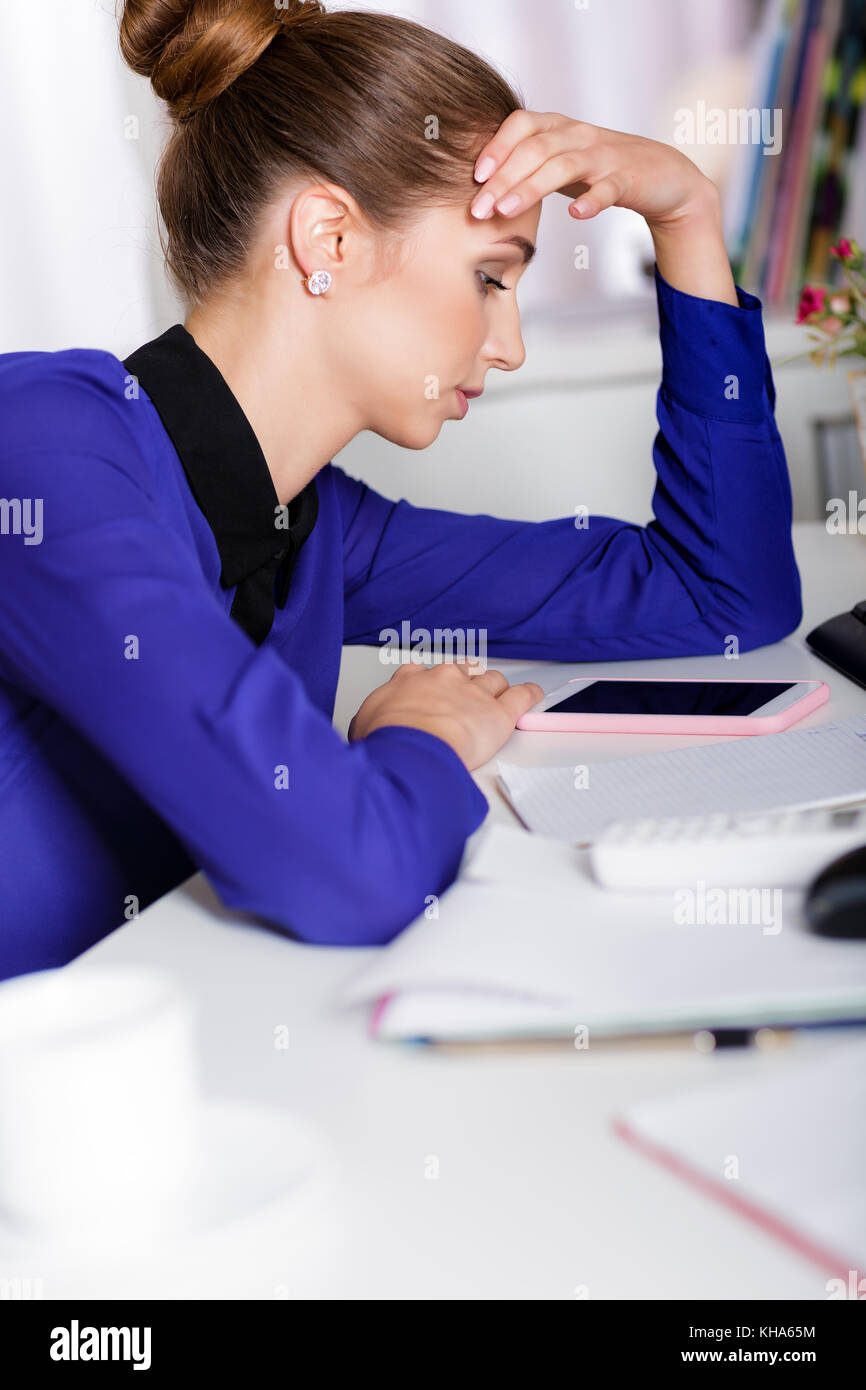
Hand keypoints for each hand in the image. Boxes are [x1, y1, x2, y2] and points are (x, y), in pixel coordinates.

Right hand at [348, 660, 543, 771]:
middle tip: (462, 697)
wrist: (413, 747)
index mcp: (409, 680)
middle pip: (460, 673)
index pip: (420, 674)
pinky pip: (521, 697)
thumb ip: (372, 720)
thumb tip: (369, 732)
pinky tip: (533, 694)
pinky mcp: (499, 713)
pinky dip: (529, 694)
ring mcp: (472, 693)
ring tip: (497, 696)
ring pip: (491, 681)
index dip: (427, 685)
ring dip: (494, 688)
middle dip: (462, 683)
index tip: (428, 694)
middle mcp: (443, 679)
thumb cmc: (387, 739)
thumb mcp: (363, 726)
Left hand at [470, 109, 714, 231]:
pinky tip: (576, 215)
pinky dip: (592, 200)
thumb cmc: (601, 171)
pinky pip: (608, 187)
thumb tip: (479, 187)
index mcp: (560, 127)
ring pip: (563, 166)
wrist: (662, 177)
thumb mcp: (560, 162)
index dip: (496, 147)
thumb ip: (525, 167)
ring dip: (531, 188)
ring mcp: (604, 156)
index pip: (522, 125)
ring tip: (505, 212)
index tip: (475, 178)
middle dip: (503, 179)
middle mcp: (579, 135)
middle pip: (535, 149)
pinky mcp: (628, 178)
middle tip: (478, 210)